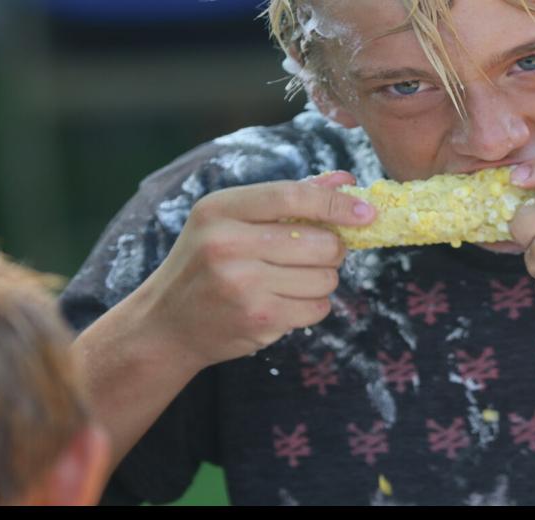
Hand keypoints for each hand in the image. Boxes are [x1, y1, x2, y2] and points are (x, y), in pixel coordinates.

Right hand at [131, 172, 374, 368]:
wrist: (167, 323)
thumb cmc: (207, 264)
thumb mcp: (232, 221)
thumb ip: (289, 199)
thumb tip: (346, 181)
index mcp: (220, 209)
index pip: (292, 196)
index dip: (337, 204)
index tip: (367, 212)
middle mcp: (227, 244)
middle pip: (321, 242)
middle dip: (331, 250)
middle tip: (314, 255)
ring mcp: (242, 284)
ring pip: (325, 278)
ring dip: (320, 281)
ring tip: (289, 281)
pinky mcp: (258, 319)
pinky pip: (317, 308)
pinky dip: (311, 306)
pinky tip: (283, 303)